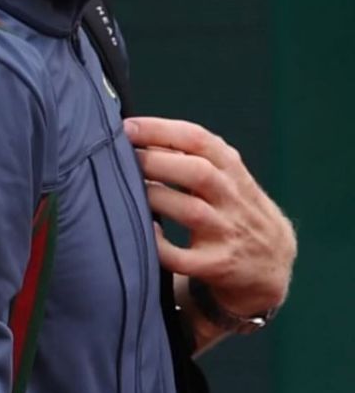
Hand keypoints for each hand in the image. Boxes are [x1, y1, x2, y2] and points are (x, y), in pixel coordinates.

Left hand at [125, 115, 296, 318]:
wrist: (272, 262)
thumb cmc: (236, 210)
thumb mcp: (229, 177)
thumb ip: (194, 157)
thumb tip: (140, 135)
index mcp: (232, 169)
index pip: (198, 140)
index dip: (160, 130)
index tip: (127, 127)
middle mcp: (232, 197)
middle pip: (197, 172)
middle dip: (156, 162)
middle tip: (121, 159)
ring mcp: (226, 232)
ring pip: (191, 211)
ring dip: (156, 198)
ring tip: (127, 192)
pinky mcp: (216, 265)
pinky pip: (183, 258)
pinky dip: (161, 246)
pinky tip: (147, 232)